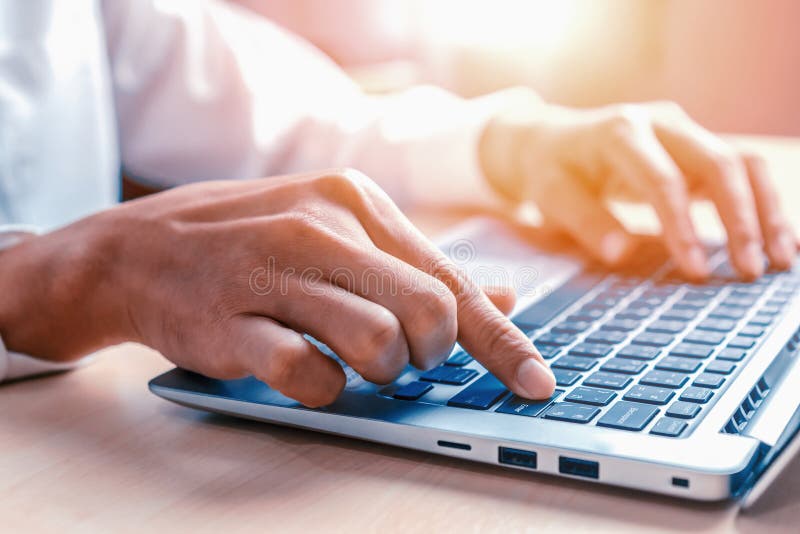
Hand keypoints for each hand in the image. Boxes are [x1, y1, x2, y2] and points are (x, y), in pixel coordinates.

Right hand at [0, 169, 554, 405]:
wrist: (135, 249)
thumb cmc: (251, 242)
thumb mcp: (335, 230)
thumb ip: (415, 266)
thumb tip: (503, 299)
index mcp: (356, 199)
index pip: (452, 280)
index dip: (503, 341)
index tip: (537, 383)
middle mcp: (320, 226)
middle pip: (429, 312)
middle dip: (431, 357)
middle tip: (408, 363)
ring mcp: (271, 273)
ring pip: (377, 341)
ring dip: (380, 372)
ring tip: (357, 364)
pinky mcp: (229, 322)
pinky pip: (308, 374)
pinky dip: (323, 389)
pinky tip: (307, 371)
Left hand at [480, 90, 796, 279]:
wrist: (552, 141)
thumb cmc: (552, 170)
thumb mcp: (550, 195)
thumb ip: (584, 220)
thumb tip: (620, 253)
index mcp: (620, 132)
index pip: (662, 179)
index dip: (682, 226)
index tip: (695, 270)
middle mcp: (661, 123)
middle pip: (719, 163)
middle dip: (740, 219)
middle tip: (749, 271)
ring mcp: (685, 132)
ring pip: (743, 162)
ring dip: (766, 211)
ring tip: (778, 261)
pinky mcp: (697, 148)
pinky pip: (743, 170)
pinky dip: (763, 204)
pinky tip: (778, 241)